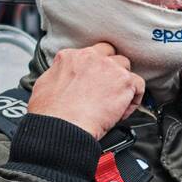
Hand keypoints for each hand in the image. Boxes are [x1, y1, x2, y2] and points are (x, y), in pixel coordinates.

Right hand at [27, 43, 143, 138]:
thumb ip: (56, 76)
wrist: (62, 127)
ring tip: (115, 102)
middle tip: (106, 88)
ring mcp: (109, 68)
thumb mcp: (43, 86)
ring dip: (122, 83)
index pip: (88, 55)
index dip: (92, 69)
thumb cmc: (50, 114)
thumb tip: (60, 80)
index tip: (92, 82)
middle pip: (109, 54)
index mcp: (69, 58)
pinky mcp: (124, 82)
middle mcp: (90, 58)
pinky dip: (134, 98)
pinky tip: (123, 109)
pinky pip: (138, 84)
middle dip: (110, 70)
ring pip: (125, 68)